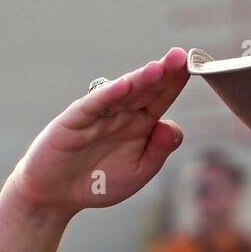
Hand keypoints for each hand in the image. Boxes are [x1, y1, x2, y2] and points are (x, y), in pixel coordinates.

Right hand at [6, 47, 188, 216]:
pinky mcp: (75, 121)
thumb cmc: (99, 182)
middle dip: (163, 73)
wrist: (57, 196)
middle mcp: (122, 113)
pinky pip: (94, 106)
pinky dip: (108, 96)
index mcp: (141, 124)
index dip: (175, 82)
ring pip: (122, 93)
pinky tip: (124, 86)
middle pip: (146, 89)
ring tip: (159, 68)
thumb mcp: (138, 172)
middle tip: (180, 56)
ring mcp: (98, 115)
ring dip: (140, 80)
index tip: (193, 65)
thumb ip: (158, 151)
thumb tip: (172, 126)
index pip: (161, 97)